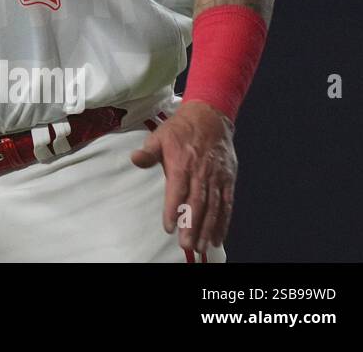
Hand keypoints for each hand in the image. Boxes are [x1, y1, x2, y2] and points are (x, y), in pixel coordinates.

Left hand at [131, 100, 235, 252]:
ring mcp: (217, 177)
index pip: (178, 190)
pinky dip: (223, 221)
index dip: (174, 209)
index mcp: (182, 163)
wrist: (210, 116)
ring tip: (201, 246)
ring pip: (213, 207)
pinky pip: (227, 203)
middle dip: (192, 225)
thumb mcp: (159, 135)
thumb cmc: (180, 129)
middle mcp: (201, 172)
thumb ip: (148, 151)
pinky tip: (217, 237)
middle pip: (197, 202)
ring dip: (207, 228)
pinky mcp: (228, 180)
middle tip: (187, 245)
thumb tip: (135, 159)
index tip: (169, 227)